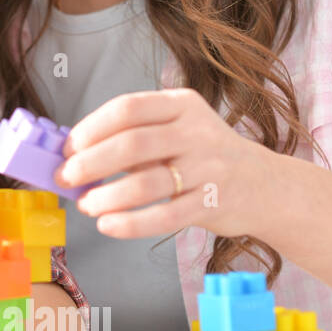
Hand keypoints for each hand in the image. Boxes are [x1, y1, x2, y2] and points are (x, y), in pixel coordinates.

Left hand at [56, 88, 277, 239]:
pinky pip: (165, 216)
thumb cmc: (203, 156)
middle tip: (66, 178)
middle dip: (90, 163)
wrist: (265, 185)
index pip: (128, 108)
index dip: (91, 128)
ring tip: (86, 204)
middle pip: (133, 145)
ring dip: (106, 197)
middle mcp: (197, 132)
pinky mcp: (213, 203)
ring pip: (147, 184)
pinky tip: (107, 225)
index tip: (68, 148)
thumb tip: (74, 157)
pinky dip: (130, 223)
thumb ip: (133, 137)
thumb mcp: (176, 130)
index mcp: (181, 105)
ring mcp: (209, 168)